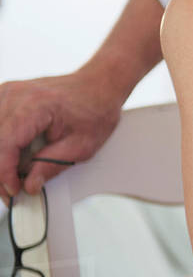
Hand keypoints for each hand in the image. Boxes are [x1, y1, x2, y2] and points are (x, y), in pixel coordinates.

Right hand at [0, 71, 122, 203]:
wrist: (98, 85)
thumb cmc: (95, 109)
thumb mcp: (81, 145)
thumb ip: (51, 166)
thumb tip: (29, 186)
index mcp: (35, 106)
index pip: (5, 144)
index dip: (4, 172)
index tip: (13, 190)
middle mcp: (15, 95)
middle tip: (12, 188)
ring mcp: (7, 92)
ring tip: (13, 173)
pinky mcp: (4, 95)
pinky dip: (1, 143)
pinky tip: (11, 154)